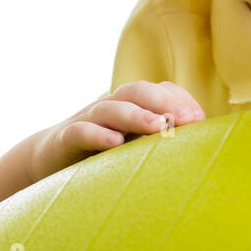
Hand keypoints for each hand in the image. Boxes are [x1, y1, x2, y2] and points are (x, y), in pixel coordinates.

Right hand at [26, 81, 205, 183]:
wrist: (48, 161)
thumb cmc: (102, 154)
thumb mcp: (135, 147)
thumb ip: (161, 142)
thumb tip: (202, 151)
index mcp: (130, 105)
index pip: (158, 90)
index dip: (180, 99)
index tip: (201, 118)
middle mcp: (110, 106)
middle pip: (136, 91)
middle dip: (164, 102)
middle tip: (189, 119)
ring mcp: (86, 119)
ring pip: (110, 108)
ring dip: (136, 115)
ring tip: (159, 126)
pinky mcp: (64, 139)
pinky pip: (80, 131)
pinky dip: (97, 134)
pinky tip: (115, 143)